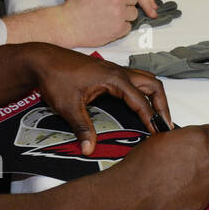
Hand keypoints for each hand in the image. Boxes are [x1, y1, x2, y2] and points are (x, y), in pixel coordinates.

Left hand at [24, 46, 169, 155]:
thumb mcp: (68, 106)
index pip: (141, 100)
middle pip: (153, 85)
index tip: (158, 133)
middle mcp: (119, 72)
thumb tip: (89, 149)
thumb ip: (82, 128)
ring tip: (158, 116)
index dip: (151, 118)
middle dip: (162, 105)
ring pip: (146, 80)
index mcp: (114, 78)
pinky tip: (139, 106)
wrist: (42, 60)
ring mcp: (115, 70)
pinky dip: (144, 92)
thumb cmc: (55, 77)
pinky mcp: (109, 73)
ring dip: (155, 96)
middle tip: (165, 125)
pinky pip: (135, 80)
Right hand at [51, 0, 151, 46]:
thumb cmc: (76, 5)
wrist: (68, 24)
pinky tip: (111, 22)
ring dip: (125, 14)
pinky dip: (121, 25)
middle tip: (116, 3)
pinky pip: (128, 26)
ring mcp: (119, 14)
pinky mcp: (119, 28)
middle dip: (127, 1)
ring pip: (133, 13)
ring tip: (112, 14)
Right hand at [104, 124, 208, 209]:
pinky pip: (208, 193)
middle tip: (188, 165)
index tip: (203, 145)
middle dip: (204, 159)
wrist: (135, 191)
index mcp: (197, 137)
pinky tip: (181, 192)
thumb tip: (182, 143)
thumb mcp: (161, 139)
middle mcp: (207, 156)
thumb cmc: (143, 165)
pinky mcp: (205, 198)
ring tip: (182, 181)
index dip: (207, 140)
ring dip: (202, 177)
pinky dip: (198, 192)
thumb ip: (180, 139)